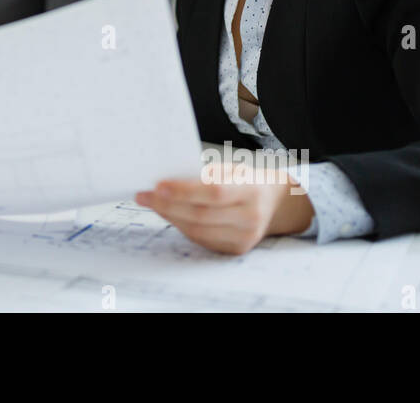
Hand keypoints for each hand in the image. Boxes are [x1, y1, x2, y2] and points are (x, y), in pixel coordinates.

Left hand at [135, 164, 313, 254]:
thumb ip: (204, 176)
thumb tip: (166, 181)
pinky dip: (181, 226)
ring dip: (169, 216)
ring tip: (151, 203)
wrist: (275, 203)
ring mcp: (244, 238)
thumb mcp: (232, 170)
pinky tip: (168, 214)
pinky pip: (201, 239)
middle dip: (167, 205)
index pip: (213, 192)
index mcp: (251, 191)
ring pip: (197, 230)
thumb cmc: (247, 180)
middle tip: (144, 195)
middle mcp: (250, 218)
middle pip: (201, 215)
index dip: (183, 190)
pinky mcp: (236, 250)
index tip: (157, 185)